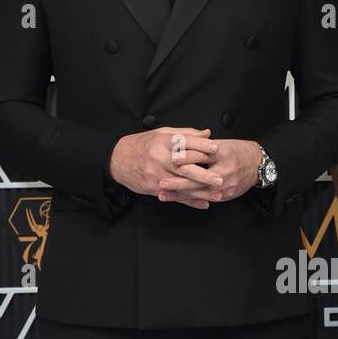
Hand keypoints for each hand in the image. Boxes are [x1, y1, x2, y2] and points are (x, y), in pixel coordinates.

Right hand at [109, 127, 223, 209]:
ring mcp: (156, 174)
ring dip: (200, 192)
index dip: (201, 145)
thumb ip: (185, 134)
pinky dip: (190, 201)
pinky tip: (203, 204)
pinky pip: (175, 195)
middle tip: (220, 179)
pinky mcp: (153, 188)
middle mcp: (159, 158)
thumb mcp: (161, 134)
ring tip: (217, 194)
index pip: (184, 142)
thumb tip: (207, 134)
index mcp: (162, 141)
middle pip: (184, 167)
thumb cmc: (142, 145)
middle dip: (204, 174)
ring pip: (181, 185)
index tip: (216, 148)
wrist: (117, 159)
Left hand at [157, 138, 262, 207]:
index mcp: (223, 154)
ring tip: (164, 195)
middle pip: (198, 178)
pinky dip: (191, 200)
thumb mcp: (222, 144)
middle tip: (161, 183)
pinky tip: (179, 200)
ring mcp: (226, 186)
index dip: (185, 158)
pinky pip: (206, 199)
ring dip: (180, 195)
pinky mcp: (226, 196)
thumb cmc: (238, 151)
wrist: (259, 165)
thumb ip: (202, 145)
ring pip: (199, 192)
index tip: (171, 159)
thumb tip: (180, 145)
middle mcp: (225, 171)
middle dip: (178, 183)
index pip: (201, 156)